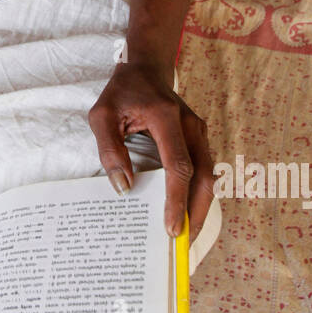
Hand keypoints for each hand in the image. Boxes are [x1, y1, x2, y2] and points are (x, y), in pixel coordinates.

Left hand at [87, 61, 214, 242]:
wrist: (146, 67)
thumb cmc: (122, 92)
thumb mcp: (102, 115)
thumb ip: (109, 150)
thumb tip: (124, 187)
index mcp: (167, 118)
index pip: (178, 166)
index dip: (176, 200)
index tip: (171, 228)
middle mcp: (192, 126)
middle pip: (204, 176)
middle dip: (196, 213)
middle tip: (182, 244)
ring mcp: (200, 132)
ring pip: (209, 176)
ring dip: (200, 207)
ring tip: (186, 236)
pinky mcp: (200, 139)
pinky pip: (204, 171)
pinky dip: (198, 195)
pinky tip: (187, 213)